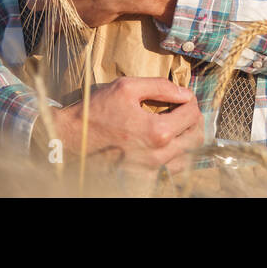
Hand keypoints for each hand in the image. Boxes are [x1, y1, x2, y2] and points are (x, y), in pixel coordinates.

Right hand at [47, 77, 203, 175]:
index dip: (190, 101)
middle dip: (193, 120)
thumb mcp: (126, 88)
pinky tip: (165, 144)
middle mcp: (158, 156)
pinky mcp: (144, 180)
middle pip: (195, 138)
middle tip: (183, 110)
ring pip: (188, 157)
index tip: (183, 96)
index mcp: (157, 132)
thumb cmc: (96, 111)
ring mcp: (152, 172)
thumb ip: (160, 87)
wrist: (70, 139)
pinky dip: (175, 156)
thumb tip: (184, 93)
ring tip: (177, 126)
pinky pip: (171, 171)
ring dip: (187, 139)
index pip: (192, 115)